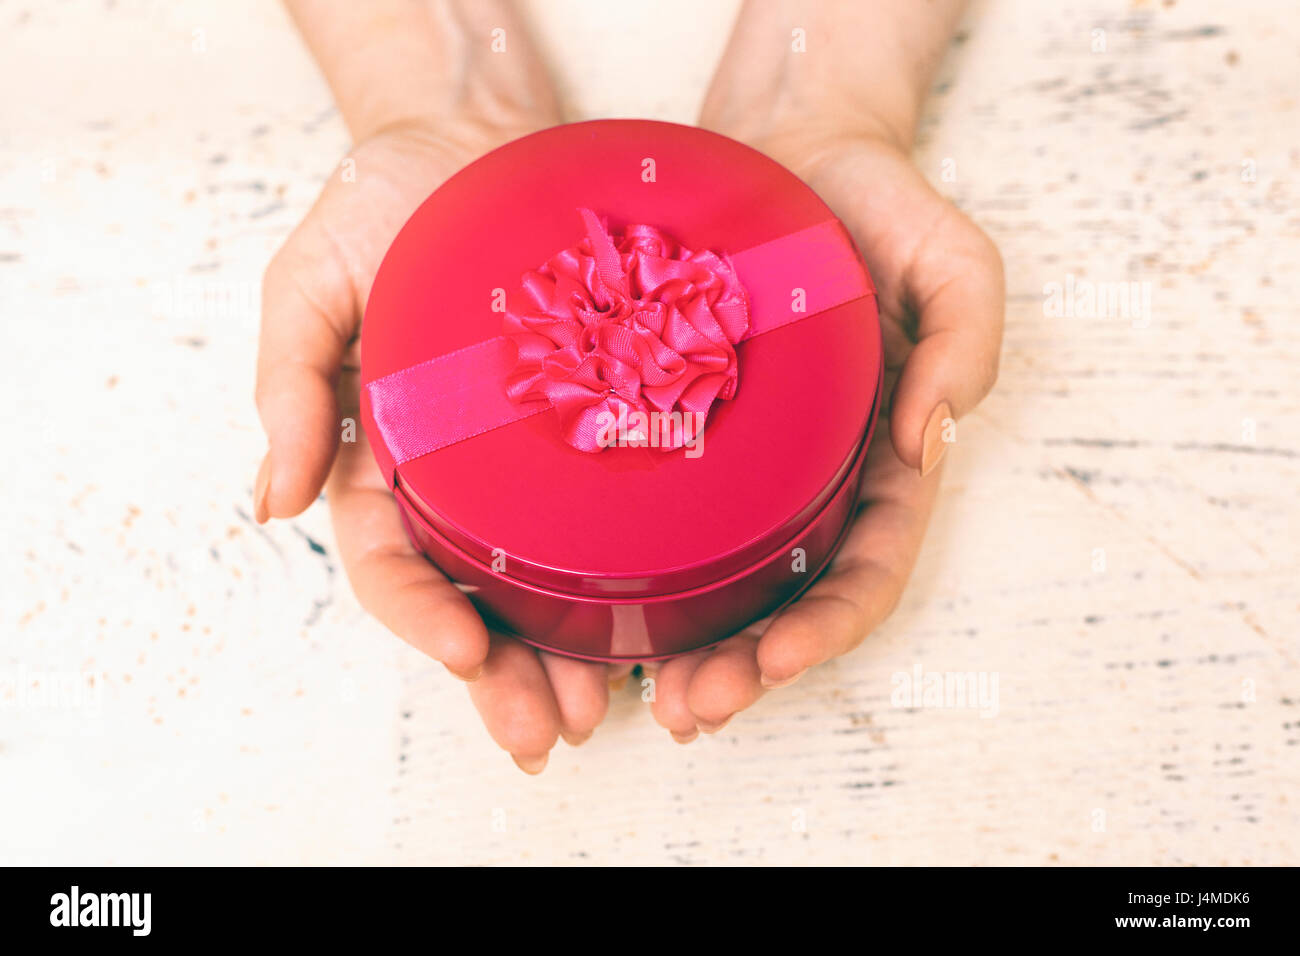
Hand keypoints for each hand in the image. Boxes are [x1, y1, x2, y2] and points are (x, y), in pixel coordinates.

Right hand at [255, 112, 618, 772]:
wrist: (476, 140)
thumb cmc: (384, 204)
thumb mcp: (310, 283)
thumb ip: (288, 386)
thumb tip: (267, 505)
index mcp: (383, 458)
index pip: (392, 560)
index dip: (421, 617)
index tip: (464, 654)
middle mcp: (457, 476)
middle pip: (474, 596)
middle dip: (505, 675)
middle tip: (548, 735)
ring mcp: (527, 459)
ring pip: (546, 578)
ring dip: (570, 653)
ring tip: (605, 708)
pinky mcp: (594, 425)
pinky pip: (612, 511)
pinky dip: (628, 576)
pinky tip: (657, 621)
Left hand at [647, 112, 1003, 739]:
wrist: (788, 148)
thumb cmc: (876, 202)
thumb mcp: (953, 258)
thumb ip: (969, 339)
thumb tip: (933, 437)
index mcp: (883, 459)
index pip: (867, 569)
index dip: (828, 627)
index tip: (777, 664)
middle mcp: (814, 479)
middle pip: (787, 600)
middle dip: (746, 667)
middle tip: (688, 710)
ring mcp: (747, 464)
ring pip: (719, 581)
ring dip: (688, 648)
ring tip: (639, 696)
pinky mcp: (684, 432)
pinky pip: (660, 517)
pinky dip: (637, 576)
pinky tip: (598, 611)